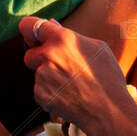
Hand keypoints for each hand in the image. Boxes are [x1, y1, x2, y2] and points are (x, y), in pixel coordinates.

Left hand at [20, 16, 133, 135]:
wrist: (108, 111)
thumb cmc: (108, 78)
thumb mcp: (98, 48)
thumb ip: (71, 35)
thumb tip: (52, 24)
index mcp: (62, 39)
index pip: (30, 26)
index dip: (28, 30)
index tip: (31, 35)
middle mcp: (48, 55)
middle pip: (29, 53)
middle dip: (39, 59)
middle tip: (60, 68)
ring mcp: (42, 76)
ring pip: (37, 73)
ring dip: (47, 77)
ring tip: (70, 85)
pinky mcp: (40, 94)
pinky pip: (40, 90)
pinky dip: (50, 92)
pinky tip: (67, 96)